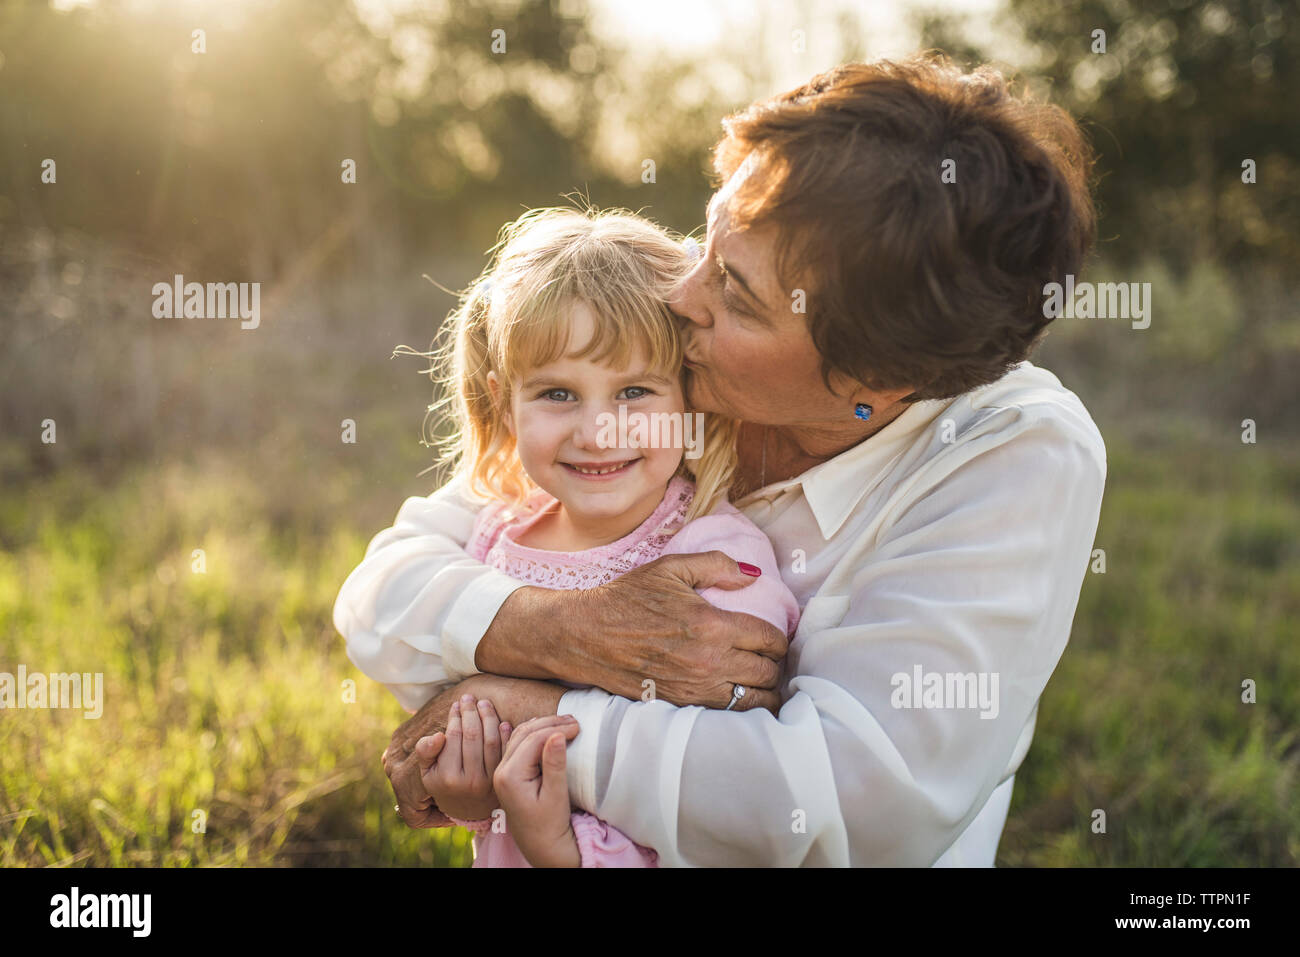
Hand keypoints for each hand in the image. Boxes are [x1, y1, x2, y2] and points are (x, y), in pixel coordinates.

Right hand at [383, 675, 567, 828]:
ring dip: (488, 716)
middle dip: (471, 711)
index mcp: (447, 778)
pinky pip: (506, 749)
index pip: (453, 736)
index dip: (455, 716)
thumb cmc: (445, 785)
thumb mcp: (427, 773)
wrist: (470, 811)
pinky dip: (505, 732)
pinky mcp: (504, 778)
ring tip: (483, 703)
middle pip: (472, 735)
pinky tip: (500, 720)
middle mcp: (469, 781)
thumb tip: (438, 735)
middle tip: (470, 697)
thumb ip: (425, 753)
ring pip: (490, 739)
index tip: (456, 704)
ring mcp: (489, 781)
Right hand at [477, 551, 788, 711]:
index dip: (779, 639)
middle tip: (768, 659)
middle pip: (768, 674)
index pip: (771, 640)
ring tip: (757, 681)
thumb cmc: (625, 599)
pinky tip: (734, 696)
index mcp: (712, 625)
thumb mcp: (669, 569)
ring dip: (762, 692)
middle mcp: (709, 661)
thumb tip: (753, 574)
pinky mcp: (680, 707)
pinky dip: (738, 709)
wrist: (583, 636)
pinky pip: (726, 717)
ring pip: (753, 703)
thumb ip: (715, 565)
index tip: (773, 637)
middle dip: (773, 665)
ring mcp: (695, 690)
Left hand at [493, 715, 582, 867]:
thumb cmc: (551, 824)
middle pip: (524, 734)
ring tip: (565, 722)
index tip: (578, 726)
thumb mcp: (556, 795)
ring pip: (519, 736)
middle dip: (550, 723)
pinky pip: (517, 745)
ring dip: (541, 726)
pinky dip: (533, 734)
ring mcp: (501, 772)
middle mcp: (501, 771)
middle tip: (574, 720)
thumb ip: (555, 764)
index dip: (556, 728)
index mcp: (510, 777)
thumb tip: (558, 735)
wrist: (540, 845)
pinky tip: (547, 730)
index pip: (533, 740)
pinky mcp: (507, 773)